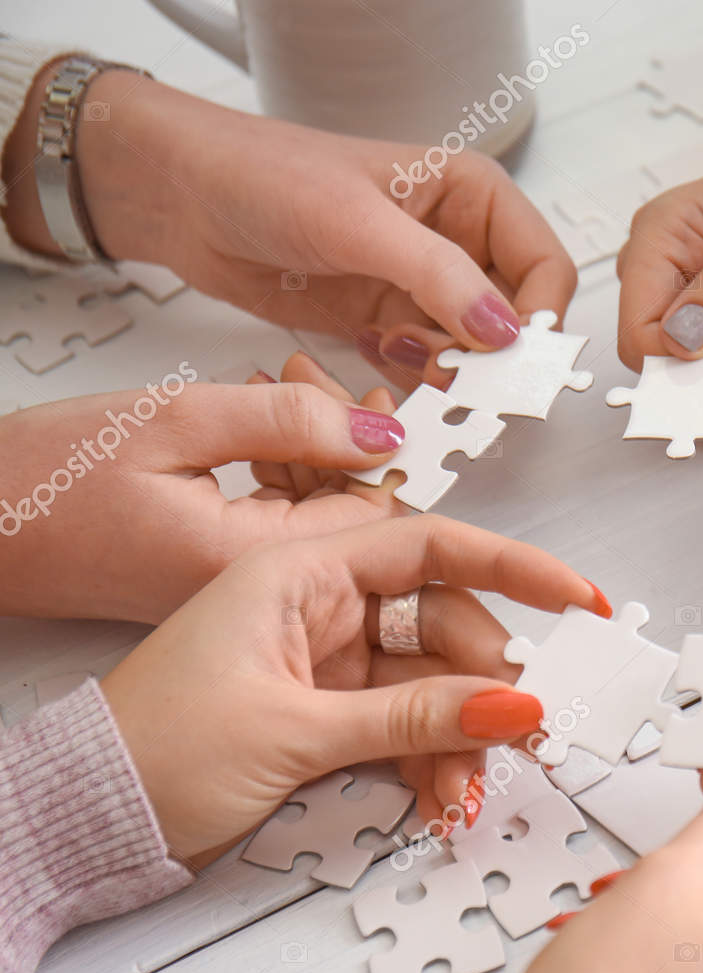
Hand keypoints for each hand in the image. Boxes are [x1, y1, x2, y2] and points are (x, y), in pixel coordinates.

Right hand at [0, 353, 408, 623]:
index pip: (372, 521)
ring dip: (310, 449)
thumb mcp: (174, 421)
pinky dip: (274, 470)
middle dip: (348, 443)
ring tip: (280, 384)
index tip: (378, 400)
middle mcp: (252, 590)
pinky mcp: (209, 575)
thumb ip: (287, 421)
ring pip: (311, 516)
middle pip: (349, 519)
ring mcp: (231, 587)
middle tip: (315, 377)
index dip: (386, 454)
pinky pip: (271, 522)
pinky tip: (252, 424)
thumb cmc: (42, 480)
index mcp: (252, 562)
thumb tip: (378, 430)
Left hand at [3, 68, 576, 391]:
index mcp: (472, 195)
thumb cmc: (264, 175)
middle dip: (493, 356)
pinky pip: (427, 369)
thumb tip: (504, 331)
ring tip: (400, 356)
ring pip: (474, 352)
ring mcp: (424, 288)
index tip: (511, 359)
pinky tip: (377, 363)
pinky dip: (415, 384)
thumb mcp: (359, 222)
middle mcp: (459, 243)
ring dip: (450, 373)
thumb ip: (438, 275)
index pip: (544, 267)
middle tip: (456, 378)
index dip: (538, 317)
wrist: (183, 198)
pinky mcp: (389, 323)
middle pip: (515, 319)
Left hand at [99, 516, 605, 865]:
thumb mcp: (293, 731)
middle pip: (445, 630)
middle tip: (527, 736)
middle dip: (489, 688)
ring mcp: (326, 664)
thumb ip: (413, 717)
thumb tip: (513, 702)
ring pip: (433, 688)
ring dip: (461, 741)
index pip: (432, 546)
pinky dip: (430, 764)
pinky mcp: (325, 716)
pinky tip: (440, 800)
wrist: (84, 818)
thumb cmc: (150, 749)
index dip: (516, 568)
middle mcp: (320, 609)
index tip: (579, 600)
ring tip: (462, 795)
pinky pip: (407, 728)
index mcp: (301, 573)